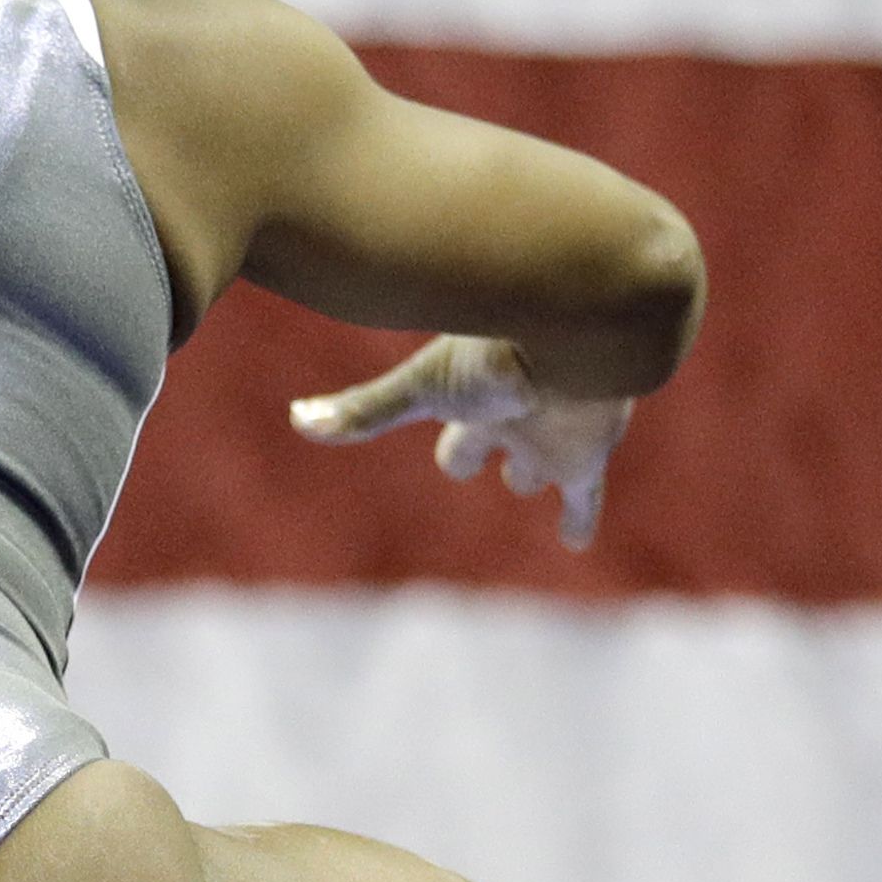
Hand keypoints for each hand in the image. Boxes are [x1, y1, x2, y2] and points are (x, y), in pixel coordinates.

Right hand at [288, 333, 631, 551]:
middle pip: (486, 444)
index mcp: (468, 400)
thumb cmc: (493, 354)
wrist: (575, 338)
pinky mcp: (584, 456)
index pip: (449, 436)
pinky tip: (577, 543)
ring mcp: (548, 438)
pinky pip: (582, 498)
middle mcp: (507, 419)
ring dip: (533, 475)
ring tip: (534, 481)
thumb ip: (365, 409)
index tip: (448, 458)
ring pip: (536, 466)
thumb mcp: (421, 387)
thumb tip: (297, 418)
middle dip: (478, 450)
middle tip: (470, 459)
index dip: (447, 450)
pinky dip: (578, 521)